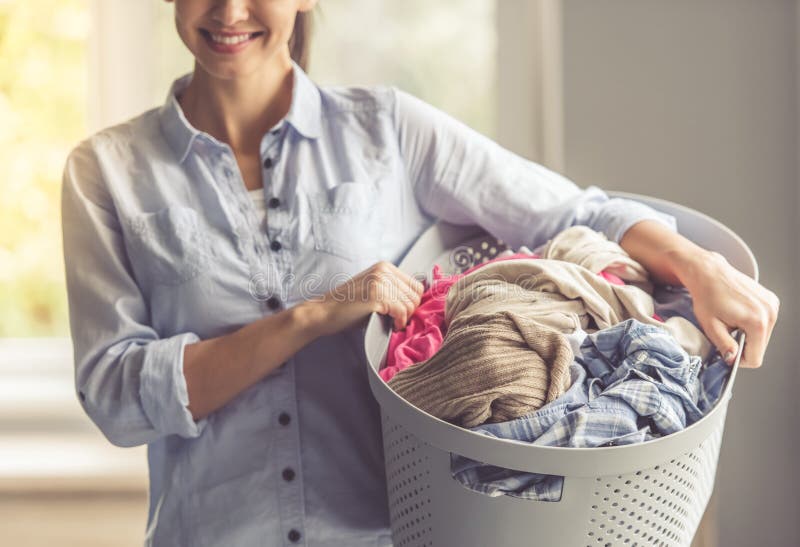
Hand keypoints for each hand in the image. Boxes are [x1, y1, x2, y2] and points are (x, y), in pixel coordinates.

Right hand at [303, 261, 423, 336]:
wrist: (324, 312)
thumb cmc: (348, 306)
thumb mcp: (373, 289)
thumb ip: (392, 289)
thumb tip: (417, 301)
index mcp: (384, 267)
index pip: (416, 285)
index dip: (412, 302)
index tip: (403, 313)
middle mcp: (383, 271)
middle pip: (416, 295)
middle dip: (410, 312)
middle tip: (397, 321)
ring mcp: (380, 282)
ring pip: (411, 304)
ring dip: (404, 318)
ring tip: (392, 323)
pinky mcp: (376, 296)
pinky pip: (402, 312)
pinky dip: (399, 322)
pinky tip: (391, 326)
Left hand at [675, 249, 778, 367]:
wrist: (709, 273)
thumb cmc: (707, 296)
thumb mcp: (711, 326)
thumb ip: (724, 346)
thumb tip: (733, 359)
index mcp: (757, 321)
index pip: (756, 357)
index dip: (739, 360)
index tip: (728, 353)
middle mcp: (770, 312)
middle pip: (761, 346)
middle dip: (743, 345)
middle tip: (726, 333)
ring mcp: (772, 304)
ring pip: (763, 335)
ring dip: (748, 334)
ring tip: (732, 321)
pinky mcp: (772, 300)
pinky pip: (765, 322)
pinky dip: (752, 323)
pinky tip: (738, 314)